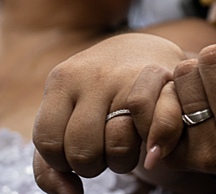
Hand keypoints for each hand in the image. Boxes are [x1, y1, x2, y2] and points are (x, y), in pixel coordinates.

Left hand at [32, 33, 184, 193]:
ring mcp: (132, 77)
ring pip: (119, 143)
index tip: (72, 153)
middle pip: (83, 149)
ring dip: (122, 161)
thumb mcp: (63, 116)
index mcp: (62, 80)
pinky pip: (160, 126)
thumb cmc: (95, 97)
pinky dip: (157, 147)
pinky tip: (152, 151)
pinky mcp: (166, 82)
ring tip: (123, 147)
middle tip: (99, 152)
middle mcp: (95, 75)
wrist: (139, 50)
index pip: (48, 142)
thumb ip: (49, 163)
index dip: (60, 161)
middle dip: (91, 165)